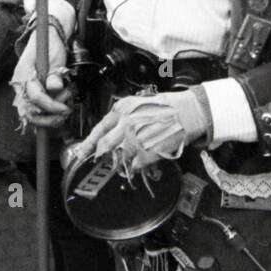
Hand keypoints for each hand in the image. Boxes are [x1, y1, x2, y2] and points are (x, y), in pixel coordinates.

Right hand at [10, 26, 71, 126]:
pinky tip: (61, 107)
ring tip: (67, 104)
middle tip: (65, 113)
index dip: (51, 106)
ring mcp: (25, 90)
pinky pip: (38, 110)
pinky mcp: (32, 93)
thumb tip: (55, 88)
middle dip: (48, 118)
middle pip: (30, 112)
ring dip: (51, 115)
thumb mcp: (56, 56)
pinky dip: (50, 112)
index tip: (65, 109)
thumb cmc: (51, 44)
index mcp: (23, 74)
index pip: (35, 97)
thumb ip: (55, 73)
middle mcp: (21, 84)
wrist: (47, 37)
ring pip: (34, 114)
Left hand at [72, 88, 209, 174]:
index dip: (88, 143)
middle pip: (104, 146)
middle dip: (100, 155)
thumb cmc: (167, 106)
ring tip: (128, 158)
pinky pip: (134, 165)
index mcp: (122, 109)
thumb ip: (122, 118)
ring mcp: (135, 139)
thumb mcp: (139, 103)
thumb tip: (110, 134)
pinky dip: (135, 166)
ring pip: (118, 157)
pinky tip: (141, 161)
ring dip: (121, 161)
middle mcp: (126, 123)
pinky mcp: (146, 152)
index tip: (81, 152)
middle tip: (98, 160)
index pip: (99, 129)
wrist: (188, 112)